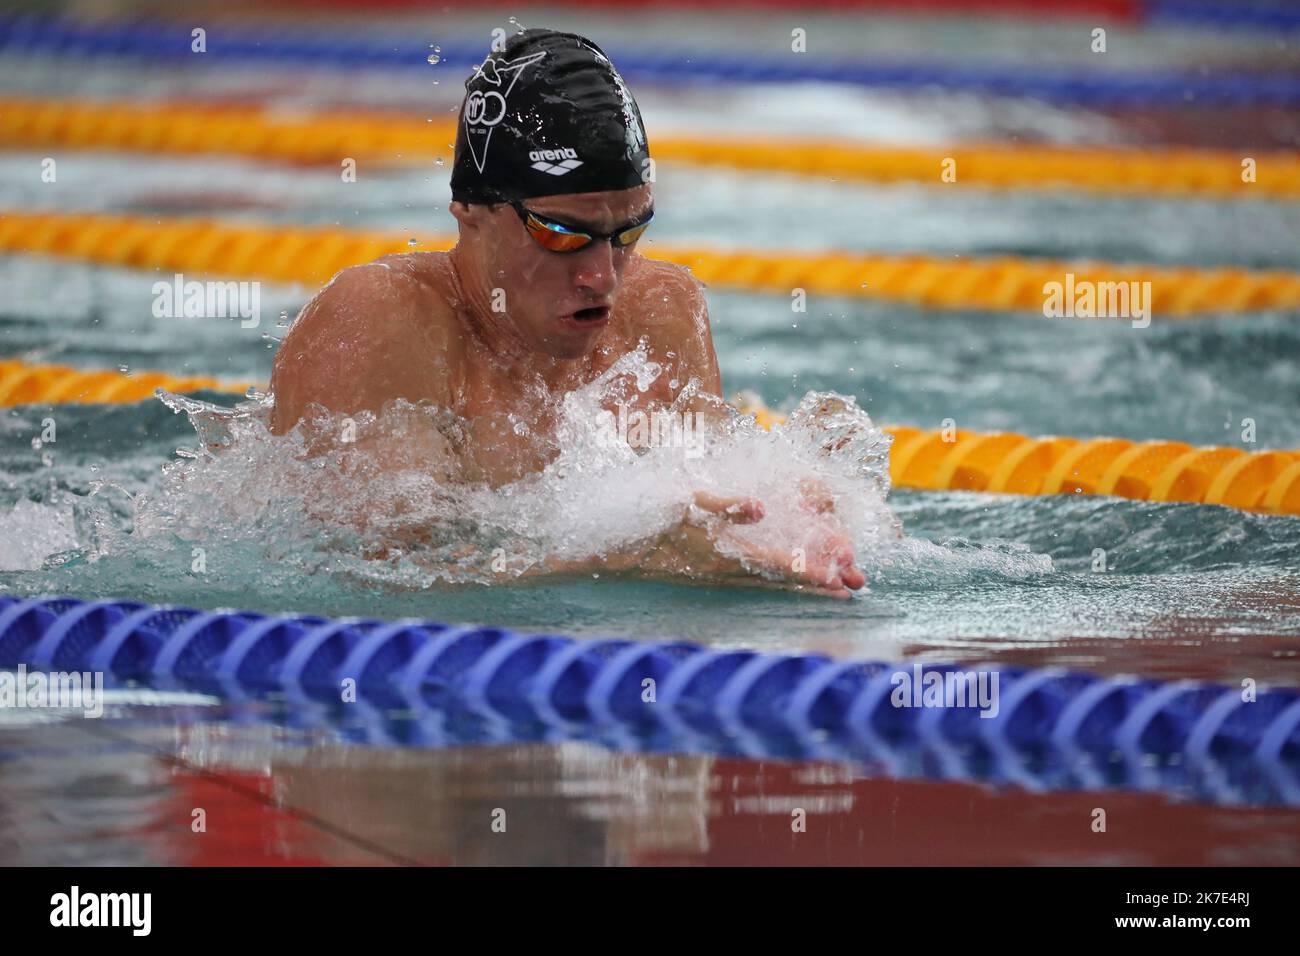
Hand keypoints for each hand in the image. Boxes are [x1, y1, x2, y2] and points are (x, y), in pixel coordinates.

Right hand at [647, 490, 865, 598]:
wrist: (627, 546)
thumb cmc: (660, 518)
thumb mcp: (692, 502)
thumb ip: (727, 504)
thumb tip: (760, 507)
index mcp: (726, 554)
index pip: (776, 565)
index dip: (806, 571)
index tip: (834, 578)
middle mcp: (727, 573)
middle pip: (780, 581)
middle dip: (814, 585)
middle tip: (848, 590)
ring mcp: (721, 578)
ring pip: (770, 585)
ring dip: (801, 587)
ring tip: (832, 591)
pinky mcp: (717, 578)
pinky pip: (756, 583)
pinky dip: (780, 584)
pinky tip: (792, 584)